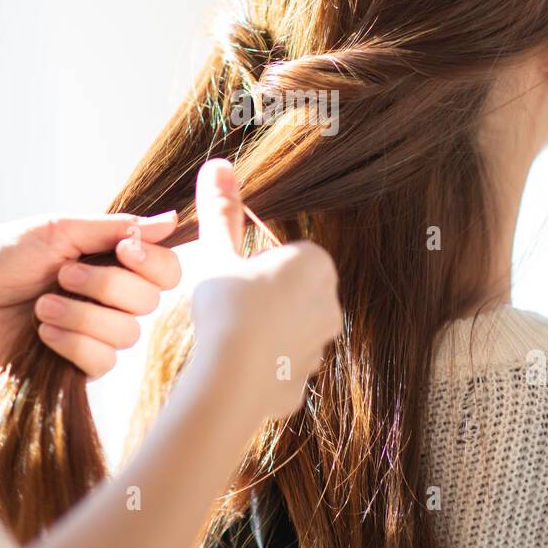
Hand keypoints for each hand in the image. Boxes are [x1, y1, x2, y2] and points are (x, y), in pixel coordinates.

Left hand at [0, 213, 180, 378]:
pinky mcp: (79, 366)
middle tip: (62, 276)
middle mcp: (112, 297)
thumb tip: (171, 219)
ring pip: (128, 334)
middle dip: (106, 286)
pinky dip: (72, 344)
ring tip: (41, 307)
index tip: (124, 251)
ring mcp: (97, 333)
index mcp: (111, 260)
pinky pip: (103, 362)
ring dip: (81, 317)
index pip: (167, 269)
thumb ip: (114, 228)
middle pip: (151, 301)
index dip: (155, 263)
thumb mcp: (56, 231)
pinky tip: (42, 334)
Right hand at [191, 160, 341, 420]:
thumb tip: (218, 165)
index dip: (259, 265)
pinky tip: (236, 366)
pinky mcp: (305, 381)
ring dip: (265, 331)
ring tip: (231, 336)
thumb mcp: (219, 253)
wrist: (231, 381)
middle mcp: (329, 304)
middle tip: (231, 305)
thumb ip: (222, 211)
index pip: (290, 255)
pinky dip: (262, 366)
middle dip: (265, 297)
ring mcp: (320, 346)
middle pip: (292, 292)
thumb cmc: (228, 309)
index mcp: (316, 265)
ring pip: (288, 329)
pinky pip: (281, 365)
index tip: (238, 276)